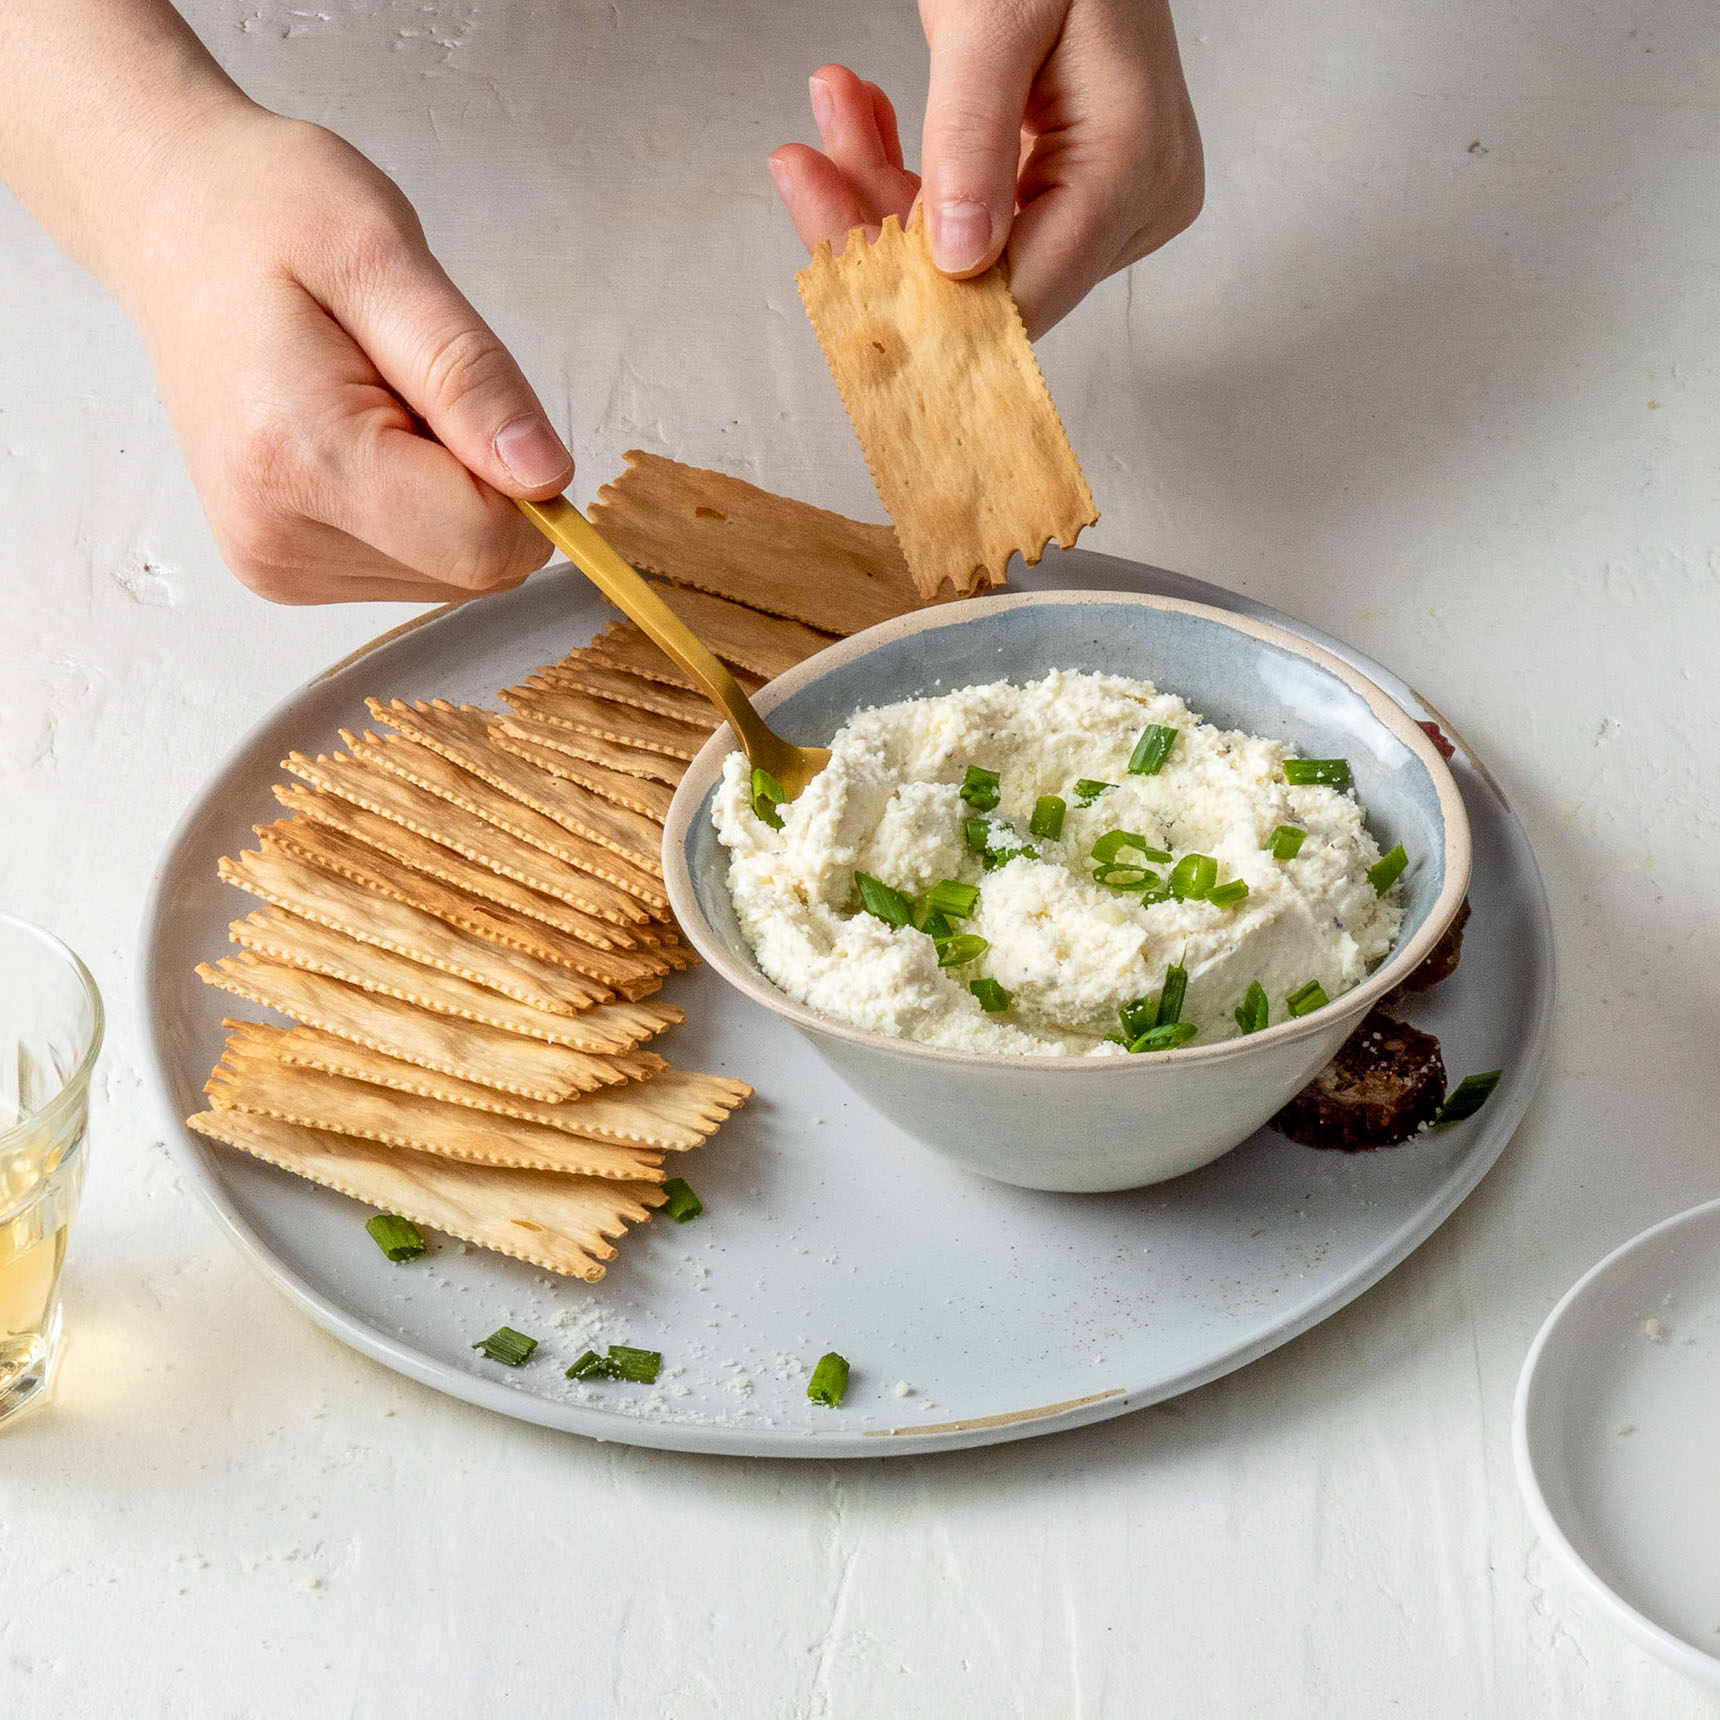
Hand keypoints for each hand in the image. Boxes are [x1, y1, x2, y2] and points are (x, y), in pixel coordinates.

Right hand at [114, 108, 569, 603]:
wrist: (168, 221)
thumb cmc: (267, 214)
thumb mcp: (382, 253)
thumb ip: (468, 375)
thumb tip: (545, 477)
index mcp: (300, 459)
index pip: (486, 542)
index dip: (523, 476)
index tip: (476, 392)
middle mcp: (278, 537)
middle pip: (475, 567)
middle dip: (482, 482)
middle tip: (411, 385)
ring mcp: (274, 565)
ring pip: (450, 574)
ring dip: (447, 493)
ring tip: (373, 400)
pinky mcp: (281, 571)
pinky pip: (411, 568)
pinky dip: (415, 507)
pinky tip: (357, 435)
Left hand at [769, 0, 1202, 338]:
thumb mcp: (998, 17)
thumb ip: (973, 135)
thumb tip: (957, 258)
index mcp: (1131, 171)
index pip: (1022, 294)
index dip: (925, 300)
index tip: (839, 262)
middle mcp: (1131, 202)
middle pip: (985, 277)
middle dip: (882, 228)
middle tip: (803, 164)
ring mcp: (1104, 196)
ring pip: (967, 250)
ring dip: (881, 190)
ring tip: (834, 106)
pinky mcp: (1071, 180)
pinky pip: (975, 212)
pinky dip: (911, 172)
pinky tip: (865, 116)